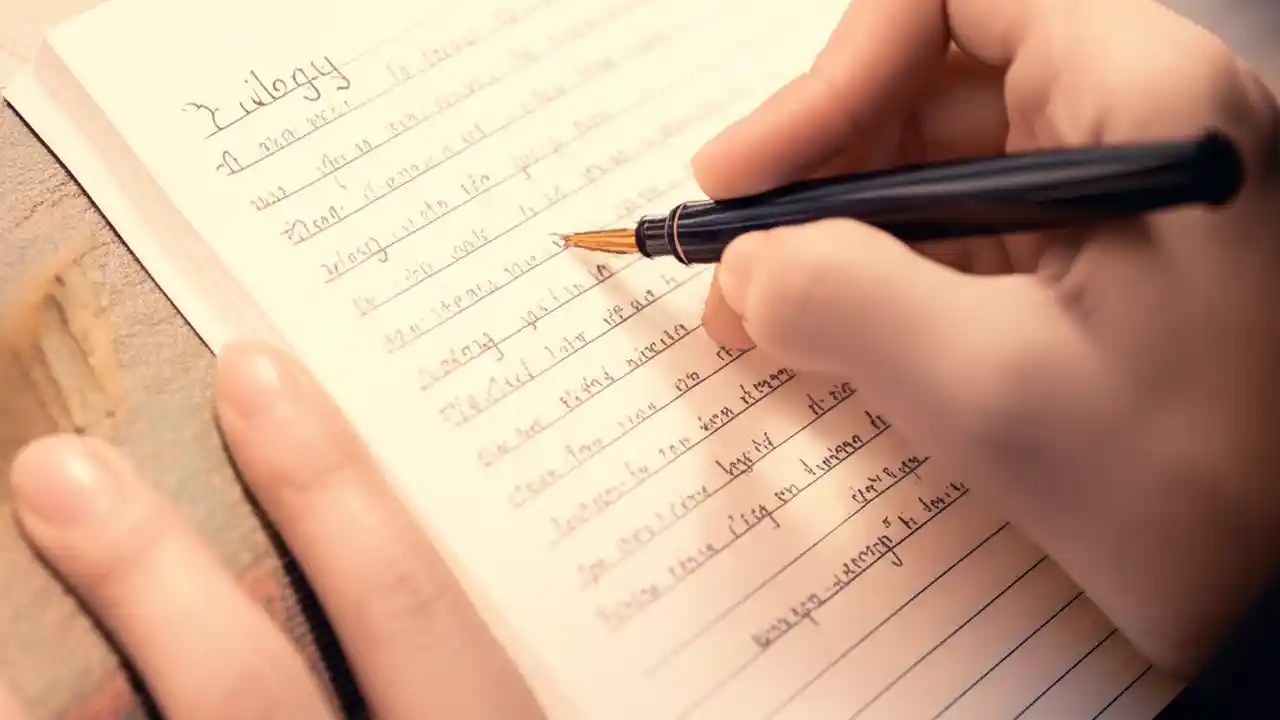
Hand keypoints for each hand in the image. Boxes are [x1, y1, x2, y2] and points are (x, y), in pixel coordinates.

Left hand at [5, 342, 542, 718]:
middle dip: (154, 585)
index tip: (254, 372)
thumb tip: (427, 563)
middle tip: (58, 467)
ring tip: (26, 554)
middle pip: (255, 704)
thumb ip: (483, 667)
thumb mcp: (518, 714)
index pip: (415, 618)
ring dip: (71, 703)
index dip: (335, 492)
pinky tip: (30, 703)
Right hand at [694, 0, 1279, 677]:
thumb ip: (844, 303)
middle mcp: (1136, 118)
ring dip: (842, 229)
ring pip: (941, 163)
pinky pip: (970, 230)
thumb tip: (749, 267)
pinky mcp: (1102, 257)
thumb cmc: (1195, 489)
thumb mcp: (994, 393)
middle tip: (739, 264)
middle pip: (934, 84)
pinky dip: (890, 273)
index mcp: (1139, 98)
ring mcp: (1120, 190)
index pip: (952, 1)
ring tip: (767, 311)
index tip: (754, 173)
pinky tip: (835, 330)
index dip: (834, 73)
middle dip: (818, 170)